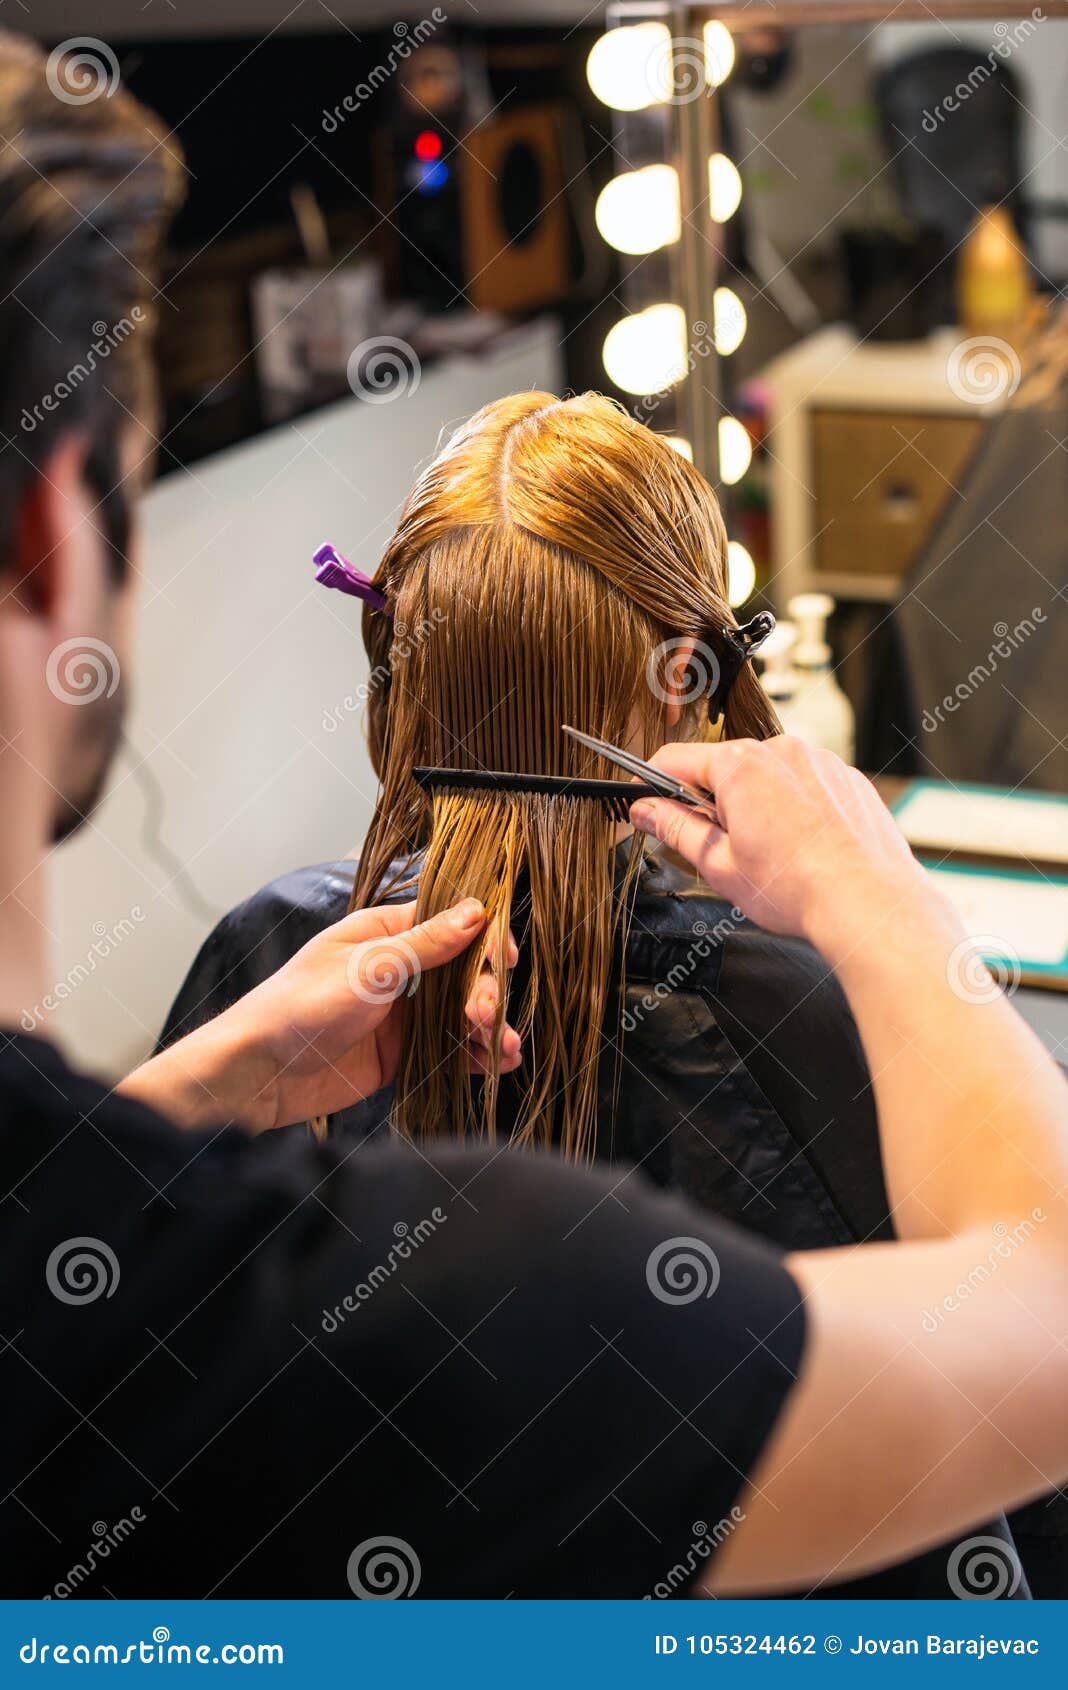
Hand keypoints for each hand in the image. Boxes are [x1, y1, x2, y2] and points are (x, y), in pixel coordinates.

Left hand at [122, 899, 520, 1132]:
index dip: (483, 938)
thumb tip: (476, 912)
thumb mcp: (368, 968)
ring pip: (459, 1013)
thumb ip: (425, 944)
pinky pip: (447, 1048)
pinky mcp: (399, 1053)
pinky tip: (495, 1064)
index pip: (449, 923)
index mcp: (383, 933)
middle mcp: (396, 969)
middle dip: (483, 992)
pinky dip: (474, 1055)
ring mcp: (399, 1013)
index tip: (505, 959)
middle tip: (482, 1016)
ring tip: (504, 1049)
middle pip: (461, 972)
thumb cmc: (299, 1006)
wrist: (261, 1073)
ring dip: (487, 1027)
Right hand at [629, 736, 926, 950]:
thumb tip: (645, 809)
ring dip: (755, 805)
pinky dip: (793, 809)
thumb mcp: (718, 864)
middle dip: (712, 802)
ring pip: (767, 776)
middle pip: (723, 767)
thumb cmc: (796, 888)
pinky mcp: (847, 778)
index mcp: (740, 765)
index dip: (651, 784)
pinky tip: (802, 848)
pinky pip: (804, 785)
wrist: (869, 903)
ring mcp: (820, 761)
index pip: (675, 760)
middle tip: (718, 850)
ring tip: (770, 856)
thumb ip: (675, 828)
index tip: (644, 805)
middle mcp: (781, 749)